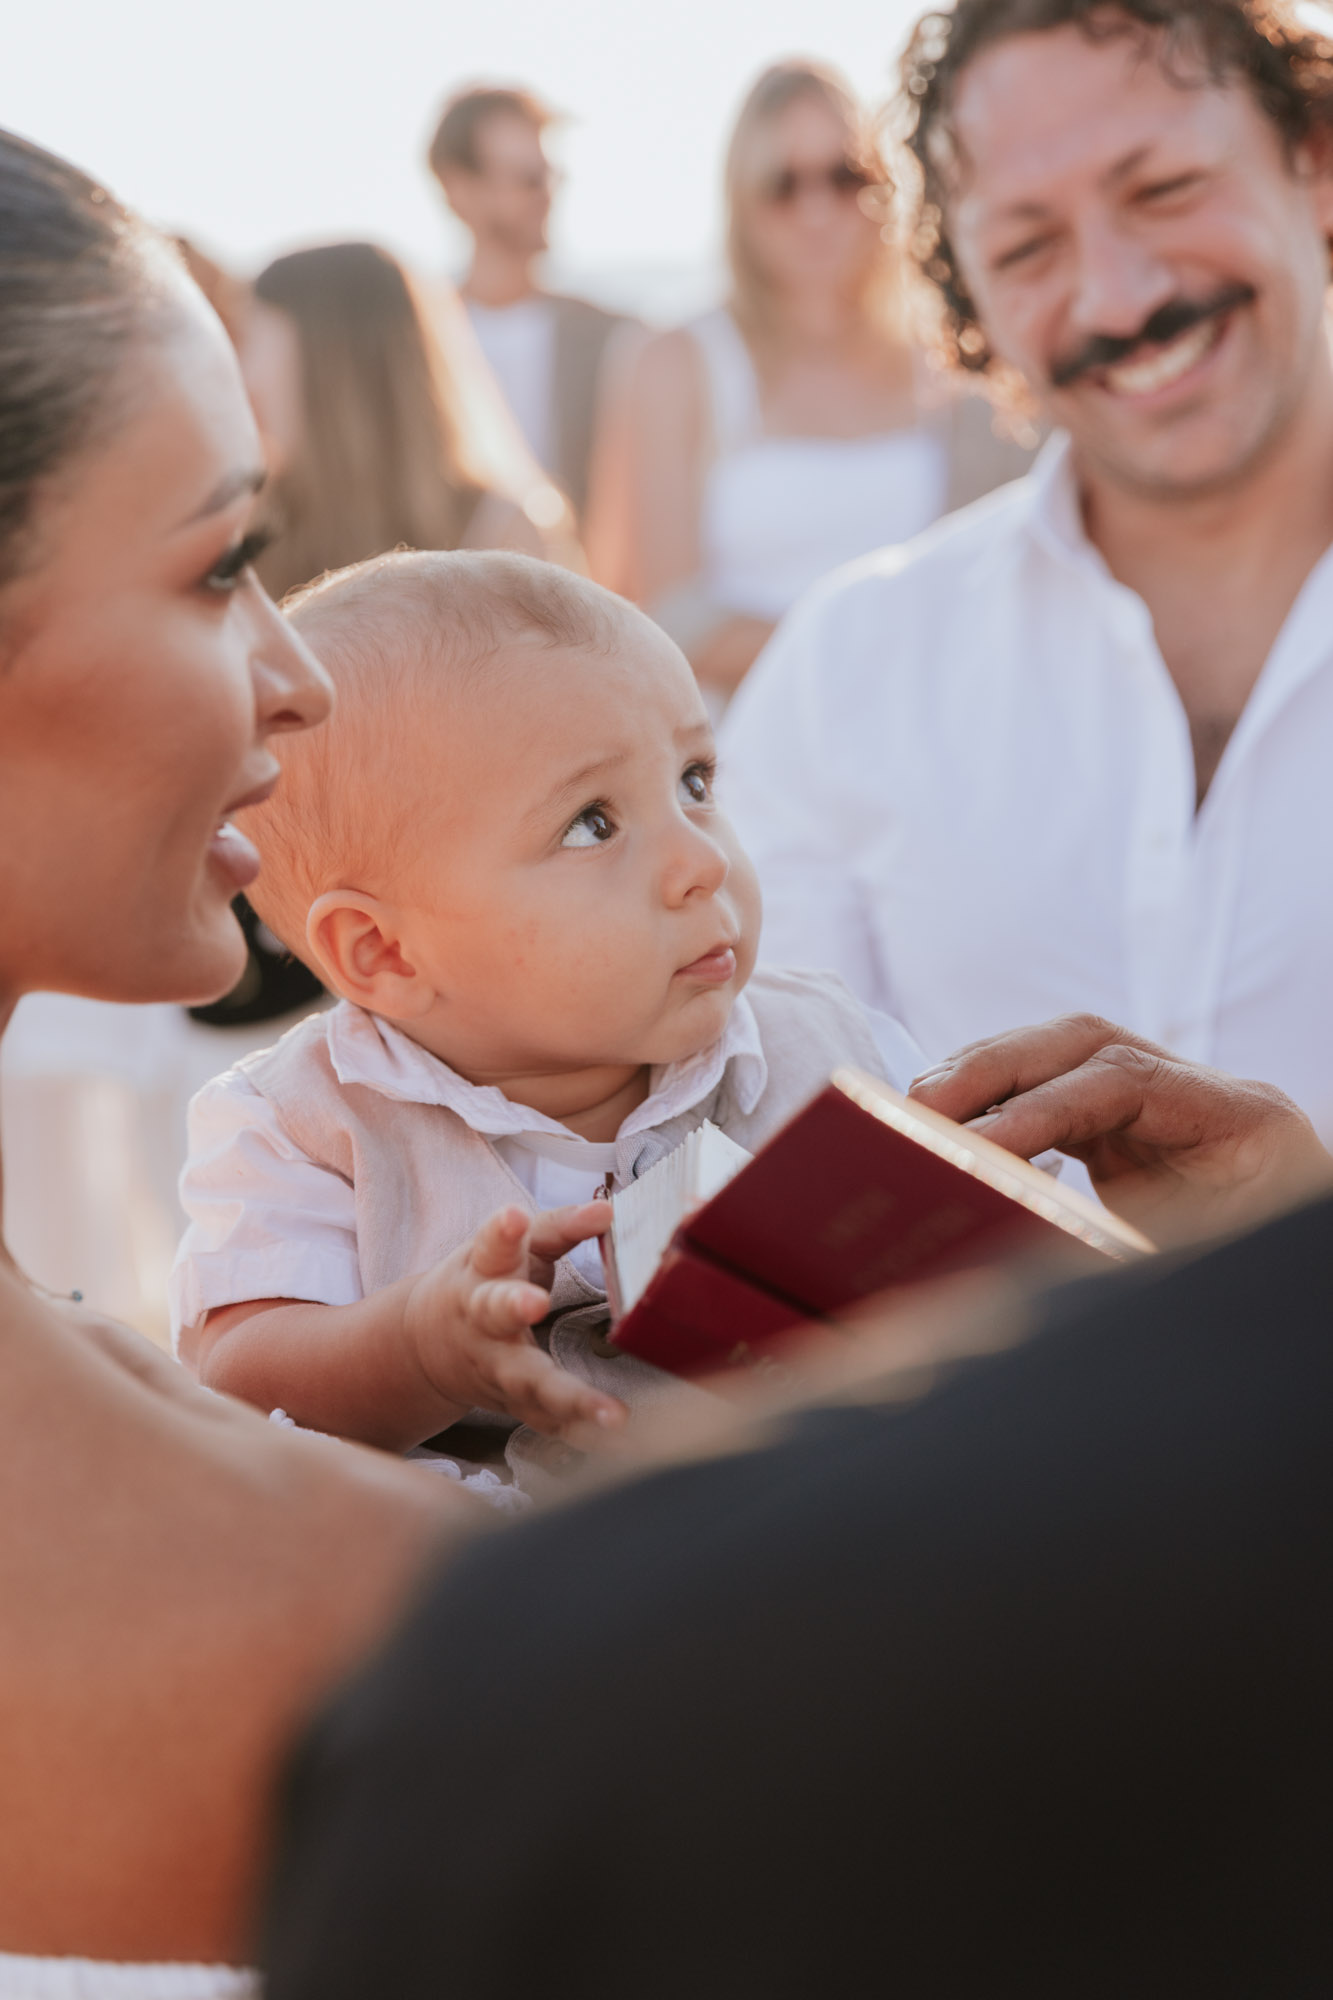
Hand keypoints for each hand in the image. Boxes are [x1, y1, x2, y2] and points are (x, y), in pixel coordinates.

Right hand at [402, 1201, 624, 1440]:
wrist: (429, 1345)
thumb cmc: (484, 1282)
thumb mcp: (508, 1248)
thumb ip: (559, 1227)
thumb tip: (609, 1209)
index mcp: (481, 1272)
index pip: (490, 1246)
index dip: (502, 1232)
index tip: (513, 1217)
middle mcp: (484, 1322)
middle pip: (494, 1312)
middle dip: (511, 1305)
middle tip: (534, 1301)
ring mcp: (497, 1368)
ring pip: (529, 1382)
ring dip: (569, 1398)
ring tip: (612, 1413)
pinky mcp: (516, 1404)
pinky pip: (550, 1422)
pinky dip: (583, 1434)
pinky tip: (618, 1443)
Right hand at [909, 1013, 1332, 1244]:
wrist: (1299, 1282)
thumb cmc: (1256, 1283)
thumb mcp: (1192, 1273)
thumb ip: (1111, 1250)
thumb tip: (1005, 1242)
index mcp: (1243, 1119)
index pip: (1122, 1081)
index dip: (1038, 1109)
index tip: (972, 1148)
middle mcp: (1204, 1093)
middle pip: (1084, 1042)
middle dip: (992, 1071)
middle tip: (917, 1111)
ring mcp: (1166, 1103)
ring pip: (1062, 1054)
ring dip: (983, 1077)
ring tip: (916, 1113)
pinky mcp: (1132, 1128)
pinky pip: (1056, 1091)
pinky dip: (999, 1103)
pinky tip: (953, 1128)